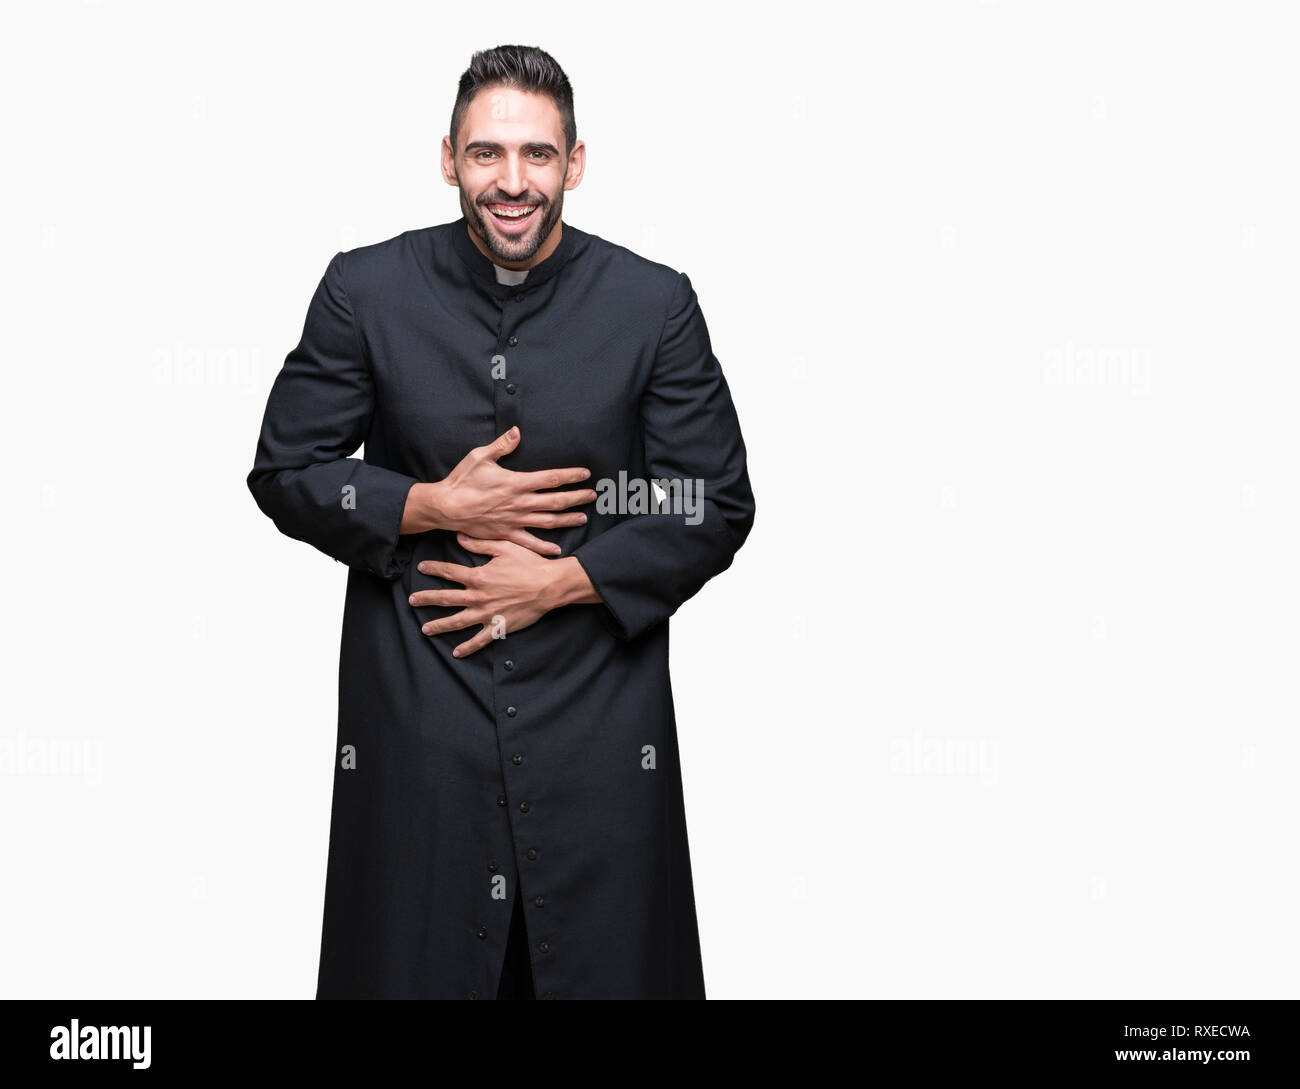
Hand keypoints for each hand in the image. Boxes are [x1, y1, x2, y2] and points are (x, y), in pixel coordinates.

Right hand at [401, 427, 595, 555]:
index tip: (585, 474)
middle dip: (577, 498)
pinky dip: (544, 546)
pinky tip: (556, 549)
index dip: (571, 476)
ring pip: (548, 521)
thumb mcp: (479, 456)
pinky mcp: (506, 534)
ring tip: (583, 518)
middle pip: (556, 501)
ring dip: (567, 519)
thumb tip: (517, 432)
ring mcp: (515, 520)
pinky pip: (529, 542)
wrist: (446, 507)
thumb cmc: (462, 480)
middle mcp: (520, 503)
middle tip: (593, 496)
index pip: (551, 478)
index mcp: (516, 483)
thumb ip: (501, 445)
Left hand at [409, 533, 596, 656]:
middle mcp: (478, 597)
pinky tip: (456, 652)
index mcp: (478, 577)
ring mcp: (487, 614)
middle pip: (446, 599)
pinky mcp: (499, 627)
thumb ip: (480, 544)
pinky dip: (468, 647)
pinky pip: (480, 640)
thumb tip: (460, 537)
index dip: (433, 569)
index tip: (420, 568)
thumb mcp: (505, 548)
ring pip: (457, 622)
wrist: (549, 585)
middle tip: (412, 600)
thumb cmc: (530, 564)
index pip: (449, 572)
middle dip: (427, 599)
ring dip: (439, 625)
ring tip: (425, 629)